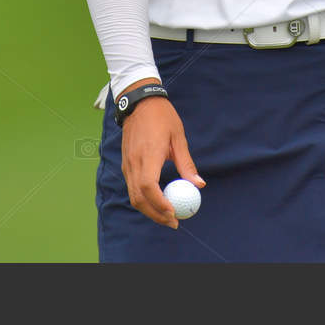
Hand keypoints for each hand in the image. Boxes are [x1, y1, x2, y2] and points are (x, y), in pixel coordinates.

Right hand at [117, 80, 204, 228]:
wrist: (139, 102)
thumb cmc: (163, 117)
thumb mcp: (178, 138)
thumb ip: (186, 163)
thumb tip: (198, 185)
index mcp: (148, 155)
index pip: (149, 187)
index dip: (160, 204)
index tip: (174, 215)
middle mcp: (134, 162)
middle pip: (139, 198)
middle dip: (155, 214)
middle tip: (173, 222)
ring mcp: (127, 164)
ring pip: (133, 195)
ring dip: (149, 210)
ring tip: (167, 216)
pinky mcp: (126, 164)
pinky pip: (132, 187)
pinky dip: (143, 200)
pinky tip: (157, 201)